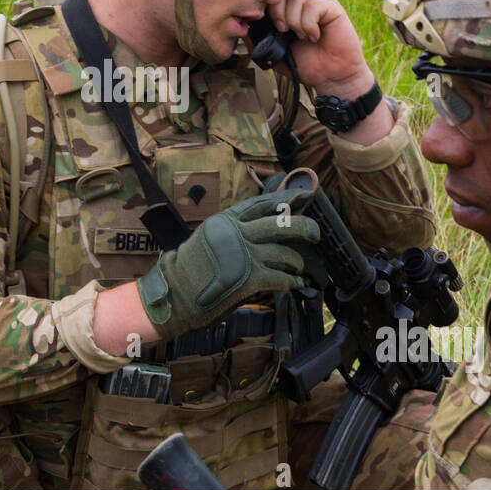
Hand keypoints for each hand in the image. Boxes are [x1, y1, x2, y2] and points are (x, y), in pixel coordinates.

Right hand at [136, 189, 318, 340]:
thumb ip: (234, 231)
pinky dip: (292, 282)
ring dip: (296, 263)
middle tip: (315, 233)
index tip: (304, 195)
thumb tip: (265, 229)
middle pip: (282, 224)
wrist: (175, 294)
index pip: (262, 204)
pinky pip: (282, 278)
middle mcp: (237, 234)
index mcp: (226, 221)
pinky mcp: (250, 278)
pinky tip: (296, 284)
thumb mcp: (210, 238)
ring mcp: (245, 256)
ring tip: (298, 268)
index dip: (286, 198)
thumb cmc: (190, 269)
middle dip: (305, 228)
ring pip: (285, 254)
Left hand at [265, 0, 374, 97]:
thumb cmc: (304, 64)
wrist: (329, 77)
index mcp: (285, 9)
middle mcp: (300, 2)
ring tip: (300, 37)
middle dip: (275, 9)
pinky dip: (309, 25)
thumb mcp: (273, 53)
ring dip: (293, 21)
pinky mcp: (331, 7)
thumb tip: (241, 25)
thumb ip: (257, 39)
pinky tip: (314, 37)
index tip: (255, 0)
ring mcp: (316, 2)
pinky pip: (313, 6)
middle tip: (281, 30)